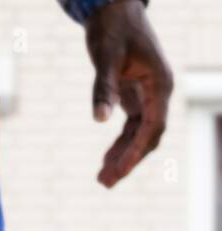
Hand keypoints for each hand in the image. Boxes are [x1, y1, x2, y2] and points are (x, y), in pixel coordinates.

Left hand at [85, 0, 172, 187]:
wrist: (113, 8)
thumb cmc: (111, 30)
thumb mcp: (105, 59)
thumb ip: (103, 89)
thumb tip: (100, 120)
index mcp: (160, 84)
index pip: (153, 126)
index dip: (136, 151)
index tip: (118, 171)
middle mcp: (159, 91)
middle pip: (149, 135)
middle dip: (129, 160)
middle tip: (105, 183)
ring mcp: (149, 94)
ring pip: (140, 134)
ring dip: (123, 156)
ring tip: (103, 179)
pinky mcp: (136, 94)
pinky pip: (132, 126)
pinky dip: (120, 143)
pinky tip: (106, 159)